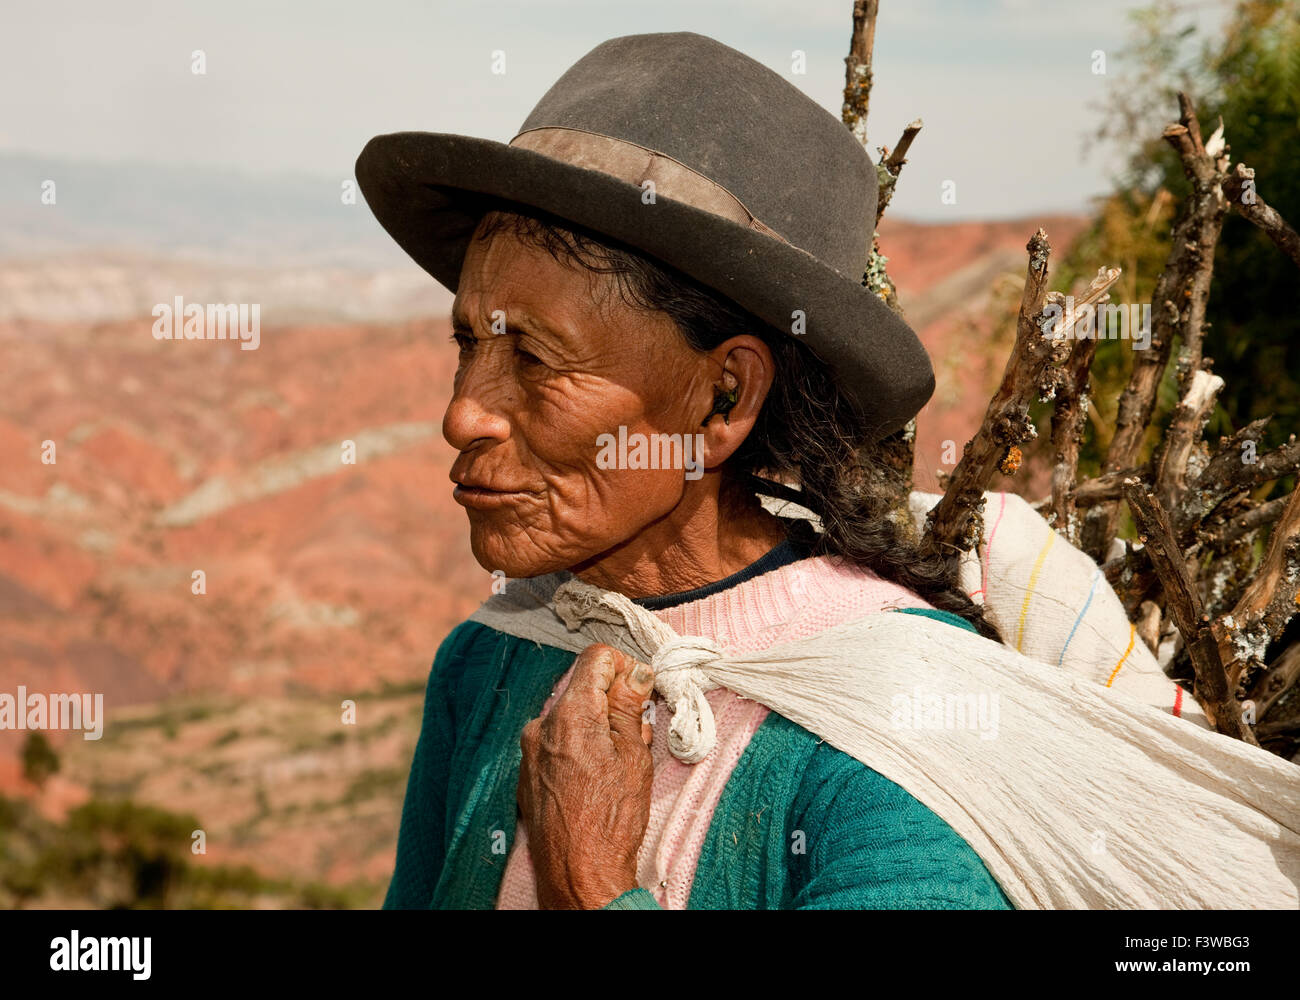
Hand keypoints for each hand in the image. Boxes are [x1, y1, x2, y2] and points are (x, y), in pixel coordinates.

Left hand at [517, 642, 655, 908]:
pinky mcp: (526, 774)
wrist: (579, 876)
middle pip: (580, 687)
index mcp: (570, 714)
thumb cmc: (612, 821)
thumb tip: (635, 673)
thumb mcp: (633, 756)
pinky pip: (554, 743)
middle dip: (610, 698)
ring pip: (568, 716)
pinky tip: (595, 775)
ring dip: (594, 724)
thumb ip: (629, 707)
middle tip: (636, 725)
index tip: (640, 687)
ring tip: (617, 757)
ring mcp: (529, 751)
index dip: (623, 666)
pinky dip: (576, 746)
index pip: (595, 658)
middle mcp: (541, 726)